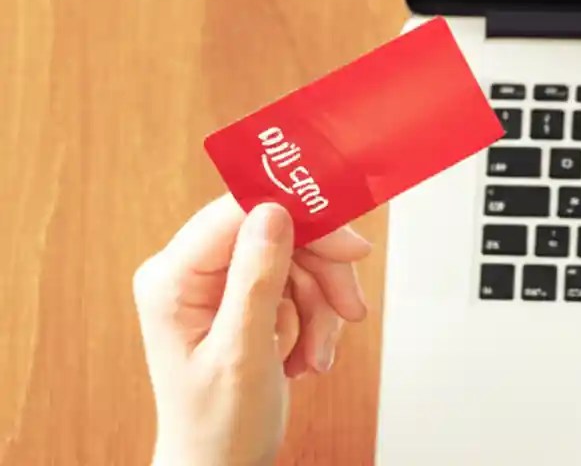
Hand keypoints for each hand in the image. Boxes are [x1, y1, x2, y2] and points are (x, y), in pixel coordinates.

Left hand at [133, 195, 372, 465]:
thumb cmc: (217, 426)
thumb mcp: (241, 353)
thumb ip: (256, 279)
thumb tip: (273, 212)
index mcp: (171, 279)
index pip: (239, 213)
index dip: (301, 217)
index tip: (348, 240)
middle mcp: (188, 273)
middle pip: (276, 234)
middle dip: (321, 275)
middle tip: (350, 310)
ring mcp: (213, 285)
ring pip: (293, 260)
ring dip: (320, 306)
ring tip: (321, 352)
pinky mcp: (238, 298)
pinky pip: (294, 283)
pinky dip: (314, 317)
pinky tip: (308, 353)